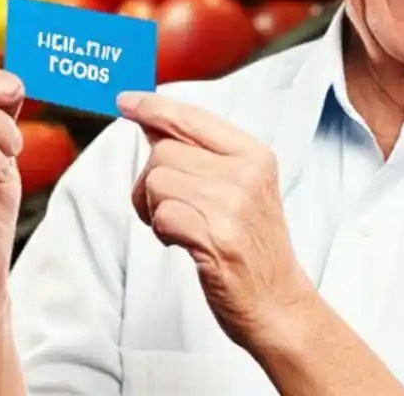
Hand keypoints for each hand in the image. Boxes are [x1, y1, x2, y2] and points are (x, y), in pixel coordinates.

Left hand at [117, 91, 313, 348]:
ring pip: (156, 181)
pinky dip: (161, 230)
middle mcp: (246, 174)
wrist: (278, 304)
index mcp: (253, 155)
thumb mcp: (239, 187)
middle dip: (150, 181)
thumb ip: (199, 152)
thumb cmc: (250, 244)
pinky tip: (183, 243)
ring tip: (179, 227)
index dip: (152, 107)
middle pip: (163, 151)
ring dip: (154, 208)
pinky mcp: (217, 239)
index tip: (124, 100)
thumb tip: (150, 120)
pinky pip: (161, 216)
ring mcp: (233, 206)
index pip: (190, 117)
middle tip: (167, 209)